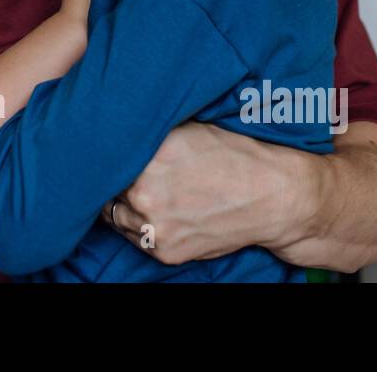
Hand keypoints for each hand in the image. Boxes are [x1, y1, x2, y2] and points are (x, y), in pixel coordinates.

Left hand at [100, 122, 312, 265]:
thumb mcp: (188, 128)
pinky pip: (134, 238)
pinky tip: (156, 212)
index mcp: (149, 156)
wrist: (272, 196)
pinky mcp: (165, 251)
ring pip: (115, 215)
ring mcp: (154, 225)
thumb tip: (119, 125)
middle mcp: (145, 192)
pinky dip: (140, 226)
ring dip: (123, 205)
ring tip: (142, 194)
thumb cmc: (233, 155)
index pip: (104, 157)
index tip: (108, 151)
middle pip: (106, 187)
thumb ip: (149, 132)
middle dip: (113, 179)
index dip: (106, 154)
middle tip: (122, 173)